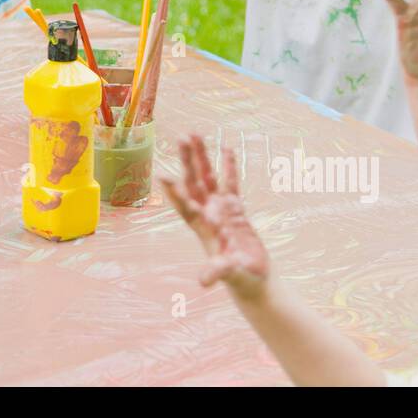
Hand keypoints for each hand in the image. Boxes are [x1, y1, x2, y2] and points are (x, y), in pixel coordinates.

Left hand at [162, 134, 269, 298]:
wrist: (253, 280)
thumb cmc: (241, 280)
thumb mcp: (230, 275)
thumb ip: (218, 272)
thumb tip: (204, 282)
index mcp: (203, 228)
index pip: (186, 206)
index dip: (175, 192)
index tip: (163, 175)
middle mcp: (208, 215)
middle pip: (194, 183)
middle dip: (188, 161)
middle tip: (182, 137)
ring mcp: (220, 209)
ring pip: (208, 178)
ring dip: (202, 157)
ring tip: (196, 134)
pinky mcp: (235, 209)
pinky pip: (231, 183)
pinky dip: (229, 167)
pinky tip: (227, 149)